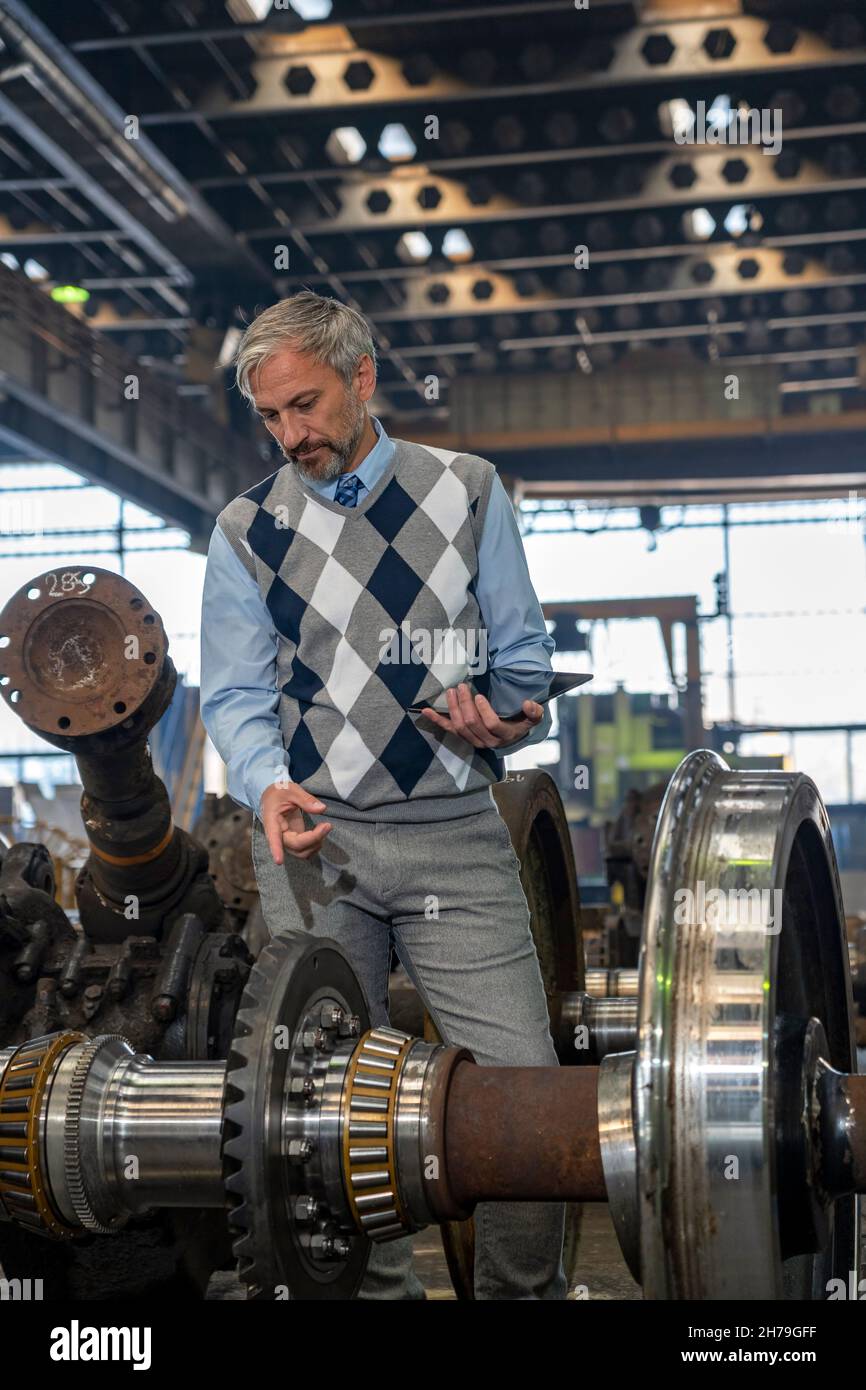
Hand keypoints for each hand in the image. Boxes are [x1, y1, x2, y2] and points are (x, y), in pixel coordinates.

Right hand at [260, 781, 331, 864]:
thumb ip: (306, 799)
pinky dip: (315, 845)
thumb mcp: (291, 790)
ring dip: (316, 844)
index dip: (276, 850)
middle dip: (313, 838)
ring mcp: (286, 840)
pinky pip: (305, 851)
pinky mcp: (294, 841)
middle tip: (327, 825)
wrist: (274, 796)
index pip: (273, 838)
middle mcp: (278, 835)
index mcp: (272, 821)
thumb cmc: (280, 792)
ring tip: (324, 827)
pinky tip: (320, 832)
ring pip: (301, 852)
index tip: (279, 861)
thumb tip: (322, 809)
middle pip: (295, 846)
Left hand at [417, 683, 543, 748]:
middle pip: (472, 724)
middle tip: (462, 687)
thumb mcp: (532, 718)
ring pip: (459, 727)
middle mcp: (487, 741)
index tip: (479, 696)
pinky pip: (448, 730)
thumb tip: (529, 704)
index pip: (492, 724)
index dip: (484, 711)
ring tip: (452, 691)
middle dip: (465, 704)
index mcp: (503, 735)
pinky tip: (425, 711)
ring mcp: (473, 740)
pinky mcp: (463, 737)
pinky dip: (436, 720)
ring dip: (453, 708)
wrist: (511, 736)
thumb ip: (534, 712)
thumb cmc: (520, 723)